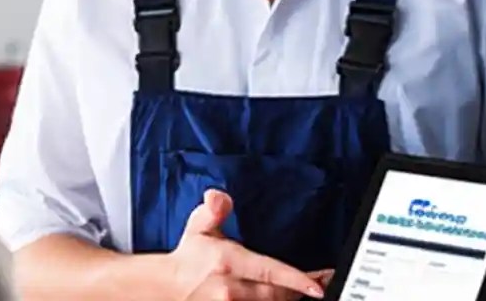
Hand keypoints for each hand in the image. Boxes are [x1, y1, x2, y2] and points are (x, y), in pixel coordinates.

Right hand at [167, 189, 329, 299]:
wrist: (166, 288)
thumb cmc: (189, 257)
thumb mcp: (198, 226)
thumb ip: (213, 210)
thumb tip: (217, 196)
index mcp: (227, 263)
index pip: (269, 272)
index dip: (296, 280)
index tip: (317, 284)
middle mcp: (230, 290)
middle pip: (277, 294)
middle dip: (300, 290)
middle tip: (319, 282)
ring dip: (288, 298)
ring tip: (303, 289)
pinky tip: (283, 296)